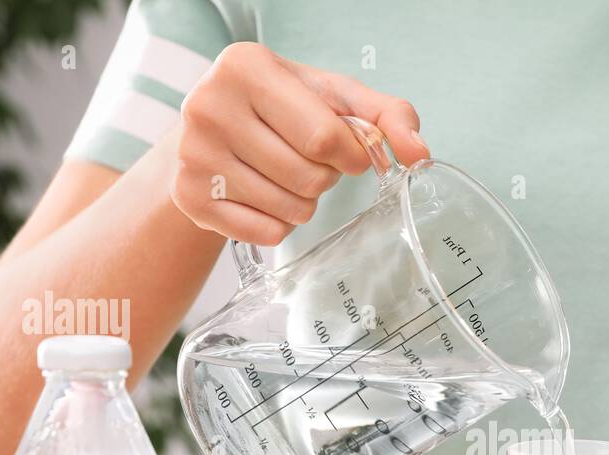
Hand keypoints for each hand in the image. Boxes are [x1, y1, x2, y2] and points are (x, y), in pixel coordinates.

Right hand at [168, 42, 427, 245]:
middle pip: (308, 177)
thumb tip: (419, 155)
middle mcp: (209, 106)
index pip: (323, 137)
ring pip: (290, 209)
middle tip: (308, 160)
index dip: (350, 155)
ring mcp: (194, 155)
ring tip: (286, 175)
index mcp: (246, 66)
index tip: (347, 151)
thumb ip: (388, 116)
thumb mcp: (335, 97)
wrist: (215, 127)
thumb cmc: (285, 109)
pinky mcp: (189, 197)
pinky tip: (266, 196)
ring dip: (305, 202)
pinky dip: (280, 224)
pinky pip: (266, 233)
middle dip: (325, 178)